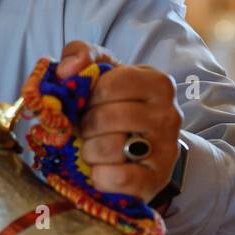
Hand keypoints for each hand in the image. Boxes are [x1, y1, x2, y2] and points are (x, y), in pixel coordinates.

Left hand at [54, 41, 182, 202]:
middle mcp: (168, 114)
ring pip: (110, 148)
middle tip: (89, 130)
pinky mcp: (158, 180)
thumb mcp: (101, 72)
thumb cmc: (115, 104)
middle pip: (107, 118)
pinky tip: (100, 171)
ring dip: (90, 151)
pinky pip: (119, 179)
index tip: (91, 104)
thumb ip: (81, 54)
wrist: (142, 146)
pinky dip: (100, 177)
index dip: (90, 97)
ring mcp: (166, 149)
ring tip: (95, 149)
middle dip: (87, 126)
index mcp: (157, 82)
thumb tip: (67, 69)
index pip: (111, 84)